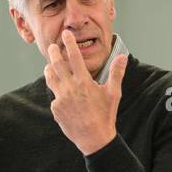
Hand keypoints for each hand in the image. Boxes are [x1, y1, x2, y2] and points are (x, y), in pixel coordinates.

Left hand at [45, 29, 127, 154]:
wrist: (94, 138)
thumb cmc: (105, 115)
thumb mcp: (113, 93)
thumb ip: (116, 73)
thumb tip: (122, 57)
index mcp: (84, 82)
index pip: (74, 57)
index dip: (69, 43)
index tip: (65, 33)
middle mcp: (70, 88)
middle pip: (56, 64)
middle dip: (53, 52)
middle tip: (52, 46)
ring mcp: (60, 98)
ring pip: (50, 78)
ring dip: (49, 69)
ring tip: (49, 65)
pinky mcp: (55, 109)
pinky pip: (54, 96)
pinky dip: (57, 93)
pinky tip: (62, 96)